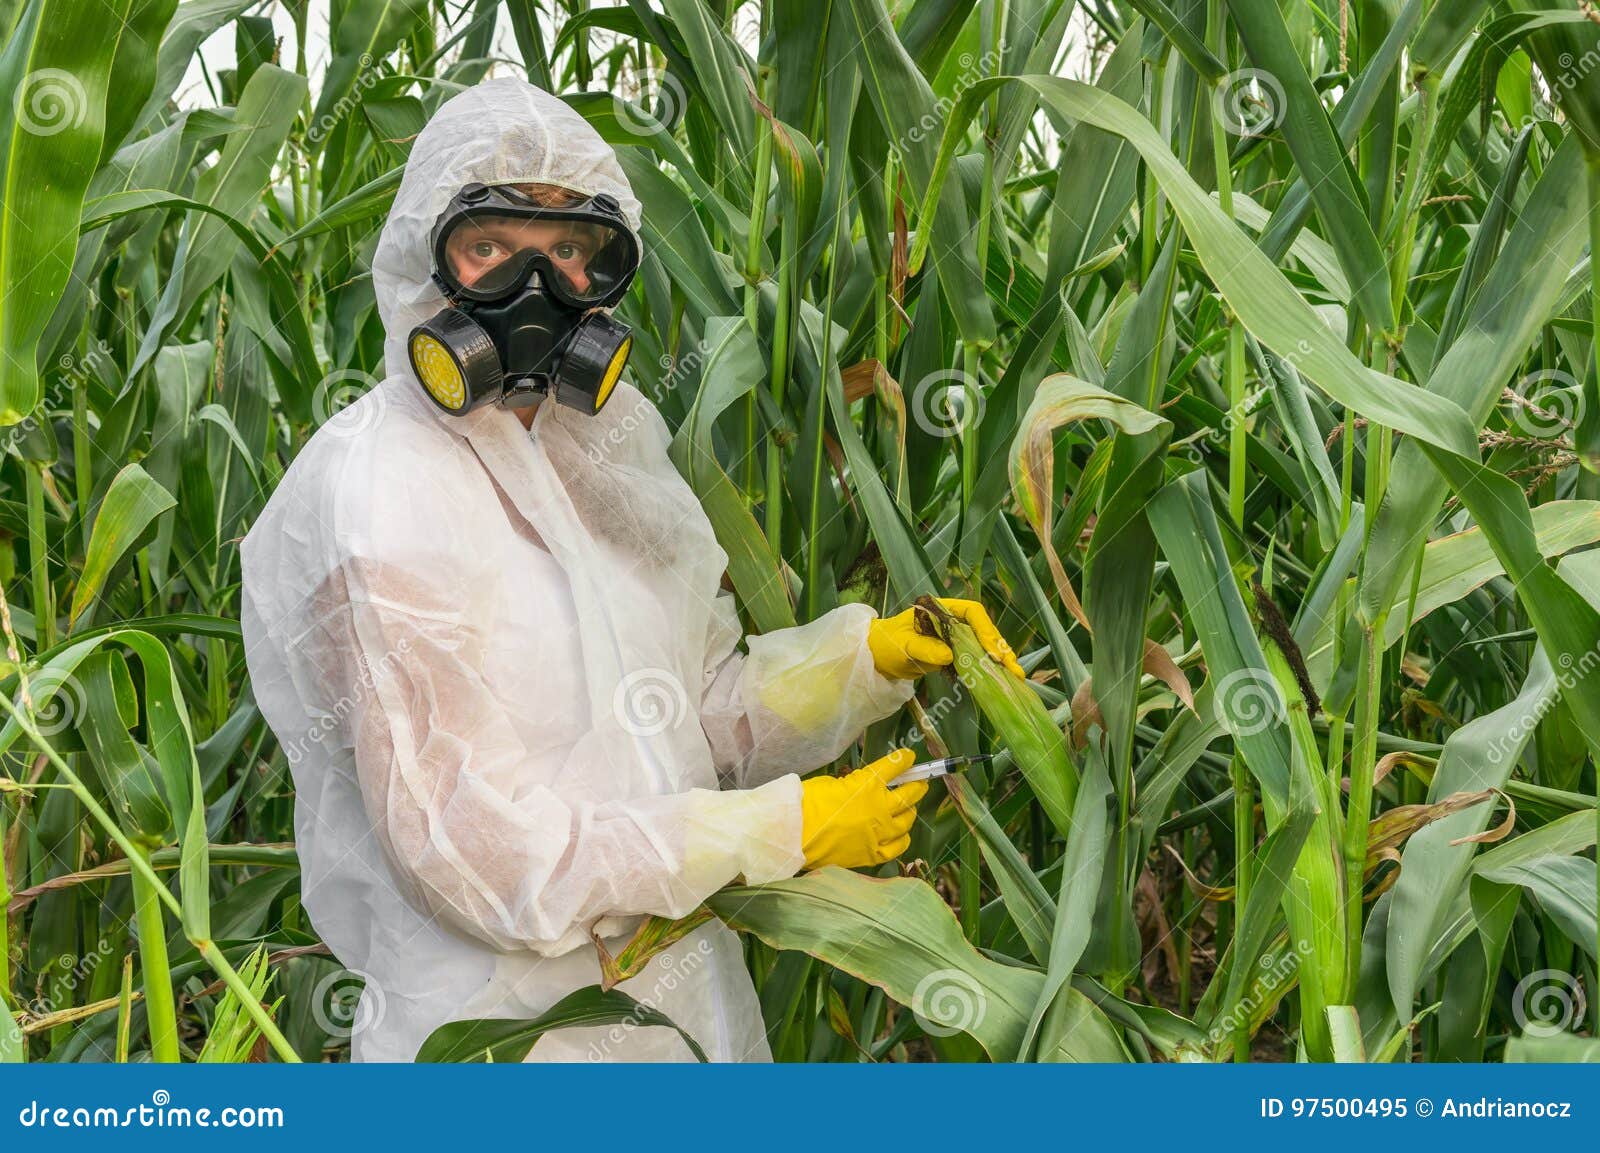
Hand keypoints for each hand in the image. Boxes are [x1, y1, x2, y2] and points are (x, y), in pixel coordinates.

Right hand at [800, 749, 926, 869]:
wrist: (795, 834)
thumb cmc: (807, 803)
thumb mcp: (831, 782)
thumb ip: (851, 784)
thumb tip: (858, 788)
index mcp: (868, 784)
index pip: (893, 767)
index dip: (904, 760)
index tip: (909, 757)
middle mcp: (880, 808)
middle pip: (908, 794)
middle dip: (916, 785)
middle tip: (919, 782)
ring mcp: (879, 833)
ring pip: (906, 820)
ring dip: (910, 811)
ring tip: (910, 809)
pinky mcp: (872, 853)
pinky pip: (897, 847)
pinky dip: (902, 839)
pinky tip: (902, 835)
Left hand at [867, 597, 1025, 680]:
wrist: (878, 657)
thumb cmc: (887, 644)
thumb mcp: (902, 646)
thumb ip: (923, 649)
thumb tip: (948, 656)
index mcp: (941, 609)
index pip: (972, 612)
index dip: (985, 629)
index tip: (992, 651)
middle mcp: (953, 621)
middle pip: (984, 629)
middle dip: (1000, 648)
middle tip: (1012, 667)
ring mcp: (955, 638)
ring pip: (984, 645)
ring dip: (1000, 659)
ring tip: (1015, 676)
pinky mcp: (955, 654)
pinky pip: (976, 658)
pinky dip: (989, 668)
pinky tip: (1002, 679)